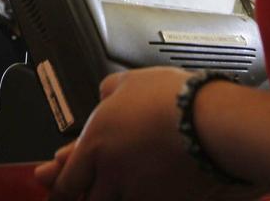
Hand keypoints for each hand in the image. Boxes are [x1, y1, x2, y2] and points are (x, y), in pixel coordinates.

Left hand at [33, 68, 262, 200]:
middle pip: (86, 200)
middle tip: (82, 189)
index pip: (66, 179)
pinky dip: (141, 196)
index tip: (56, 184)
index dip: (59, 184)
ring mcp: (139, 192)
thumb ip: (108, 93)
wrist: (214, 122)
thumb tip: (103, 98)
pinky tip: (150, 186)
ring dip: (114, 195)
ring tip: (121, 183)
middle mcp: (113, 174)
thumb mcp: (129, 81)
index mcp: (96, 144)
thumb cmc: (174, 99)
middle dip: (84, 195)